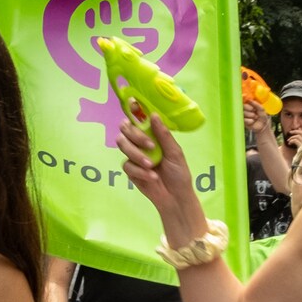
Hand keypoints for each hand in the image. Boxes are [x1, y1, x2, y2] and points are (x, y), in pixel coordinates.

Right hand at [118, 108, 205, 239]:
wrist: (175, 197)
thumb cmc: (179, 173)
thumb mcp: (175, 152)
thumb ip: (163, 135)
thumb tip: (153, 115)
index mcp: (153, 135)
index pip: (139, 118)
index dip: (133, 109)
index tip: (133, 104)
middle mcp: (141, 142)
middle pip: (125, 129)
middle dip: (136, 135)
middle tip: (150, 145)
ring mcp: (134, 155)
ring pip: (122, 144)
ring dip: (137, 154)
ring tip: (151, 165)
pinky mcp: (130, 170)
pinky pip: (127, 164)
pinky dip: (140, 170)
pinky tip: (152, 176)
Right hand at [243, 98, 268, 137]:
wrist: (263, 125)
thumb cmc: (262, 115)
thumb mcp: (261, 109)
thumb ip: (255, 104)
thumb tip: (248, 100)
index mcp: (249, 104)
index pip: (244, 100)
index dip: (245, 99)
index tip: (248, 100)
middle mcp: (244, 109)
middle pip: (243, 106)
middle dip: (250, 108)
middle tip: (254, 110)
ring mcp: (243, 115)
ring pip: (243, 113)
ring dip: (251, 115)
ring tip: (255, 117)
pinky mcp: (242, 121)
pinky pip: (244, 119)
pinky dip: (250, 121)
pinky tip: (252, 121)